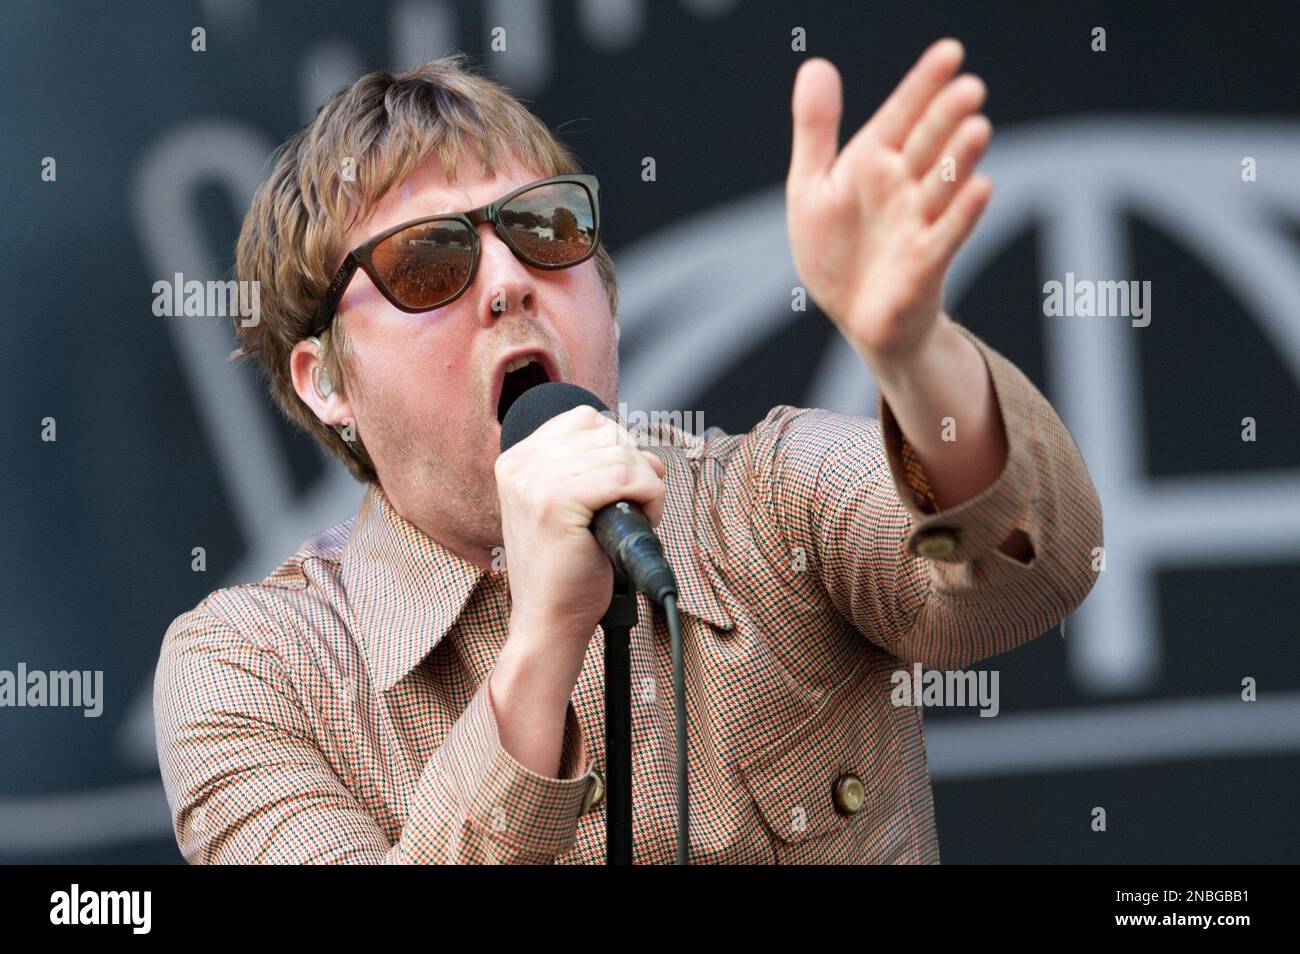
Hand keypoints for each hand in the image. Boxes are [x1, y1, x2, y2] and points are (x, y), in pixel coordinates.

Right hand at [494, 405, 666, 639]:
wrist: (549, 621)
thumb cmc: (568, 570)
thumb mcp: (573, 506)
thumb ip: (594, 469)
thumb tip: (644, 451)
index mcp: (518, 460)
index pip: (585, 420)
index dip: (619, 448)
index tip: (624, 486)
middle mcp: (519, 464)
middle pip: (607, 432)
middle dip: (637, 468)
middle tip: (637, 508)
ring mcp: (533, 481)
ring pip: (621, 454)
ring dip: (647, 486)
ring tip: (637, 519)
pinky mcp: (555, 502)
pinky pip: (626, 477)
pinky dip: (650, 497)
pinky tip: (644, 522)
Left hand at [786, 38, 992, 365]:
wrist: (855, 316)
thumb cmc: (837, 251)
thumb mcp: (811, 187)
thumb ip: (815, 129)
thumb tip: (817, 63)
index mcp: (873, 162)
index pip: (901, 114)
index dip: (923, 84)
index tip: (950, 50)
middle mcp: (902, 187)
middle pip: (927, 144)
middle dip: (945, 117)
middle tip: (969, 86)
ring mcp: (918, 223)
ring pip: (942, 185)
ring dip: (959, 158)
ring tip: (978, 127)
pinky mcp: (924, 263)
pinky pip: (946, 235)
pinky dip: (962, 213)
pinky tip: (982, 186)